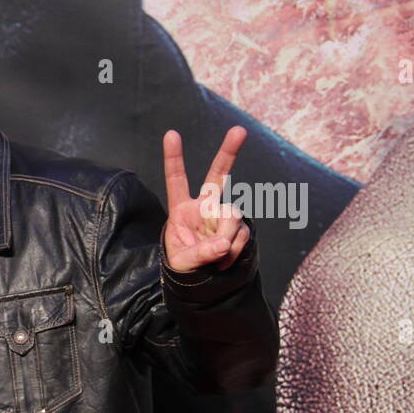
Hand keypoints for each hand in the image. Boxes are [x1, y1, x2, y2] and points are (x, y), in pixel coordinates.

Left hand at [161, 125, 250, 273]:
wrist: (203, 282)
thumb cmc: (184, 268)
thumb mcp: (183, 263)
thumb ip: (200, 253)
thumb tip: (223, 245)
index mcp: (181, 210)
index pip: (176, 181)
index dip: (174, 158)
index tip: (171, 134)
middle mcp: (204, 207)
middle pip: (218, 176)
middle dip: (229, 153)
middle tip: (240, 130)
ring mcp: (223, 216)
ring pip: (232, 216)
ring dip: (227, 238)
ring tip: (215, 257)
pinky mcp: (238, 228)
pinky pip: (242, 235)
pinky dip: (234, 250)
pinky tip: (223, 261)